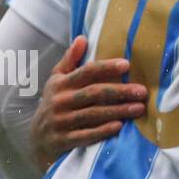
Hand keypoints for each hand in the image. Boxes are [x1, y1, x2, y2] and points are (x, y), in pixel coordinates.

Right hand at [30, 36, 146, 170]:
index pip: (86, 72)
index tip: (127, 65)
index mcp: (61, 84)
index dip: (106, 67)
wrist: (36, 139)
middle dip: (120, 91)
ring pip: (93, 114)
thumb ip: (70, 60)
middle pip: (94, 93)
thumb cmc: (54, 103)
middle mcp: (60, 101)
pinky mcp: (63, 140)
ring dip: (118, 111)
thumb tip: (82, 38)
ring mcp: (60, 121)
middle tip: (142, 91)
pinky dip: (102, 131)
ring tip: (139, 108)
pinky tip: (119, 127)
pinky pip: (85, 135)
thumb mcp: (56, 80)